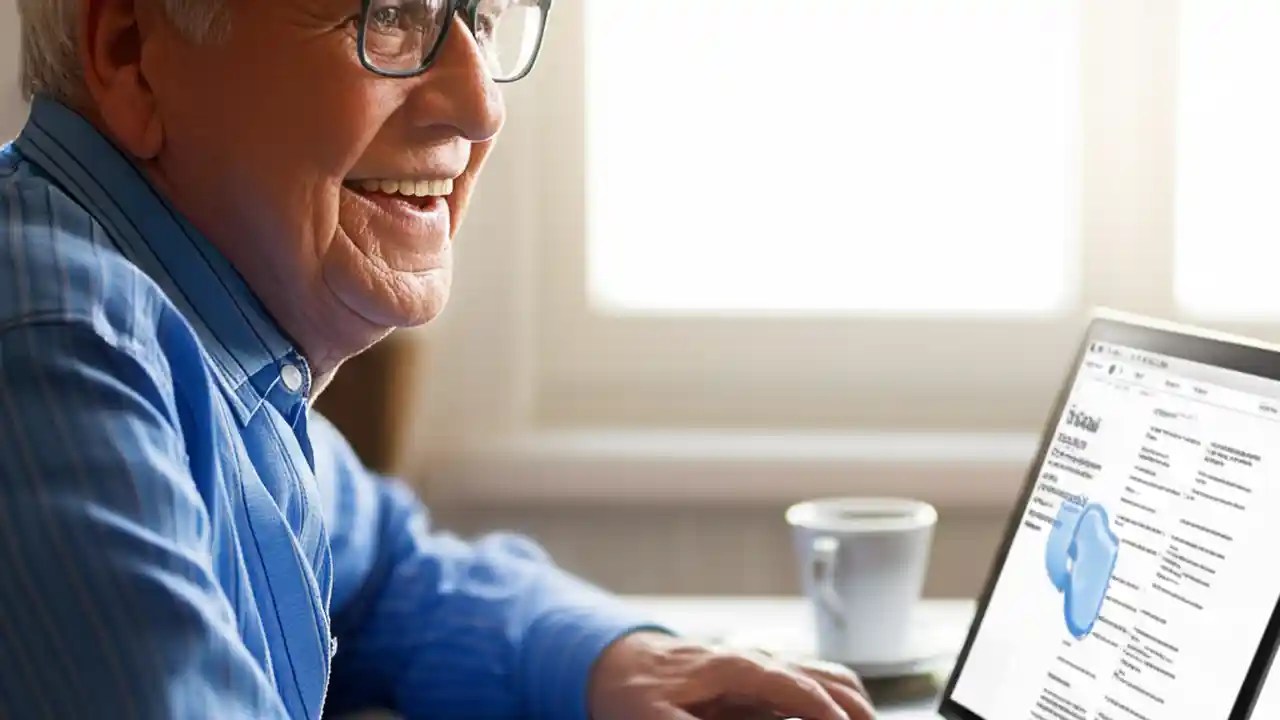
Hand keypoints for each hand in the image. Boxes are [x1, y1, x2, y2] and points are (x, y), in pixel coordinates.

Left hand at [587, 632, 875, 719]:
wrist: (618, 664)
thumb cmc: (633, 691)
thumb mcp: (652, 718)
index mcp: (735, 667)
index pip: (798, 687)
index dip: (828, 714)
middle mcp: (757, 661)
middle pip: (827, 677)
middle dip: (856, 709)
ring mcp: (762, 667)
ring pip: (827, 676)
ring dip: (854, 703)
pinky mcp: (760, 679)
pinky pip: (811, 683)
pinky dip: (836, 700)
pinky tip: (841, 717)